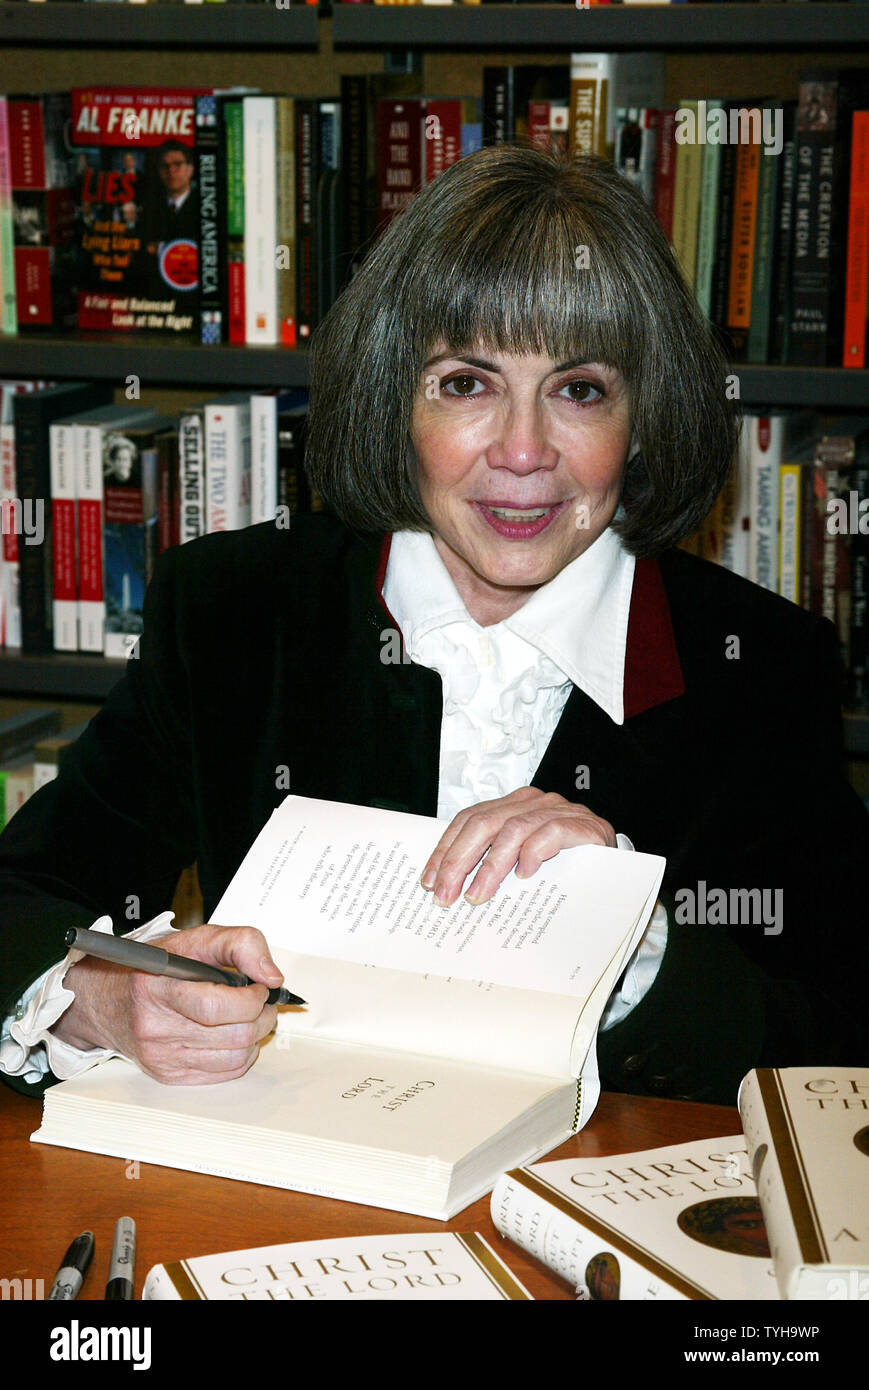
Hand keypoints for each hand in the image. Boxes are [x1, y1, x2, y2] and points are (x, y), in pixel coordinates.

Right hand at [51, 924, 281, 1085]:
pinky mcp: (168, 1075)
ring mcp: (161, 1055)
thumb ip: (241, 944)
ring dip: (256, 1036)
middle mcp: (155, 1026)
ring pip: (236, 1057)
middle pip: (234, 1034)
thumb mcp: (196, 939)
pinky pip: (225, 1073)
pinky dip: (241, 1054)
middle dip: (262, 1016)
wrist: (110, 1000)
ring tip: (250, 1016)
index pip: (216, 1006)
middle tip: (261, 1000)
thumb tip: (271, 977)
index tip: (259, 986)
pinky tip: (232, 1035)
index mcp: (158, 986)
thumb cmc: (157, 968)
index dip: (250, 998)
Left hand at [420, 787, 616, 907]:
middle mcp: (532, 802)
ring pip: (512, 830)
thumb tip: (449, 888)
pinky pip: (549, 833)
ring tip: (477, 895)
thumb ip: (493, 862)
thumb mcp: (523, 861)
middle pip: (483, 823)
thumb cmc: (565, 866)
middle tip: (446, 895)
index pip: (468, 820)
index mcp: (512, 805)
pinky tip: (523, 876)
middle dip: (458, 861)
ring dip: (490, 866)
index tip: (429, 881)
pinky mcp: (581, 825)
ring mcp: (557, 810)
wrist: (618, 866)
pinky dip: (532, 853)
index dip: (445, 850)